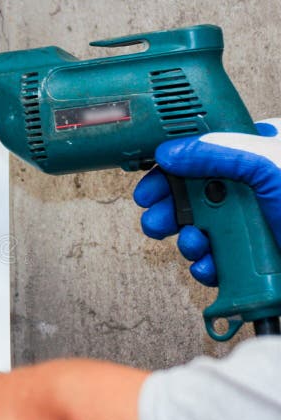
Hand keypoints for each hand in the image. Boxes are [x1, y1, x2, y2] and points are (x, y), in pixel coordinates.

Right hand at [133, 119, 280, 285]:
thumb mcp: (271, 166)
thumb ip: (218, 153)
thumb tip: (172, 152)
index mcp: (260, 154)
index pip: (202, 152)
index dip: (170, 169)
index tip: (149, 183)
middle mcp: (254, 188)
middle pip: (193, 195)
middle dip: (172, 210)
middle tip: (157, 220)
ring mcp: (252, 225)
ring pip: (200, 229)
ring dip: (188, 241)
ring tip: (194, 244)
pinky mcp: (251, 258)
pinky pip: (215, 260)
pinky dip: (206, 266)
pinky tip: (211, 266)